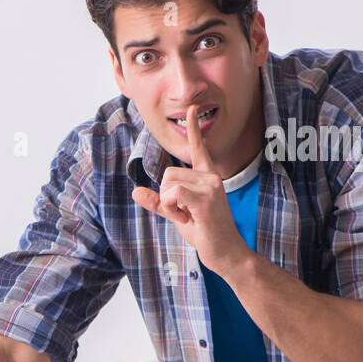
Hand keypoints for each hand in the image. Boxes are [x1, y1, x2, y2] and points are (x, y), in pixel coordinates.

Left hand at [130, 104, 250, 277]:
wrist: (227, 253)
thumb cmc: (205, 233)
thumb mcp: (177, 214)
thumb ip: (158, 202)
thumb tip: (136, 191)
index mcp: (206, 178)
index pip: (198, 149)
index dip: (193, 129)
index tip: (192, 108)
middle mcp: (210, 177)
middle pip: (168, 174)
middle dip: (166, 197)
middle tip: (185, 213)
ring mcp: (211, 186)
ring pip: (168, 184)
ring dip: (169, 205)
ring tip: (189, 217)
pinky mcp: (206, 198)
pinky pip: (172, 194)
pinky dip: (171, 208)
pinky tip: (188, 218)